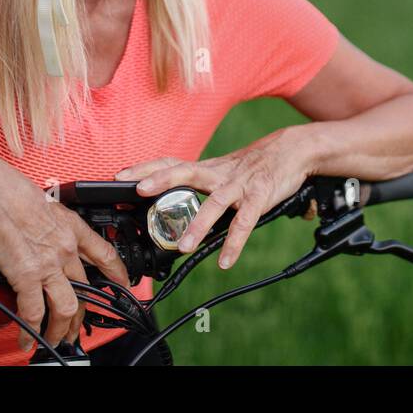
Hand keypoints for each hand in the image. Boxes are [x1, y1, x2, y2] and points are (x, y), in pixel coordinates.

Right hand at [0, 159, 130, 351]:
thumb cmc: (6, 190)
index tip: (122, 284)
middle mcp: (65, 247)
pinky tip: (26, 340)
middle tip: (75, 329)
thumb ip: (48, 224)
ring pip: (66, 308)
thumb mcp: (41, 203)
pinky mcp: (27, 276)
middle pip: (85, 290)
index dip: (117, 273)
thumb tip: (41, 237)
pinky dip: (30, 332)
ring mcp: (49, 264)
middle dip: (80, 316)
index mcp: (71, 227)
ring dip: (60, 330)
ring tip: (55, 340)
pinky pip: (33, 313)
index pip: (105, 254)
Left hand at [115, 129, 313, 269]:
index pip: (171, 163)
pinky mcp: (260, 196)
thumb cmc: (253, 165)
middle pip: (186, 171)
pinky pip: (245, 221)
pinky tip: (225, 261)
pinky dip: (235, 242)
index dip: (146, 168)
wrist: (292, 150)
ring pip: (214, 202)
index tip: (120, 176)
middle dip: (161, 180)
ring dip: (198, 224)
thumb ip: (200, 186)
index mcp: (207, 168)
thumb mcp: (222, 171)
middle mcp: (219, 173)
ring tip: (183, 246)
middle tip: (139, 191)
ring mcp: (239, 184)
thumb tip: (170, 205)